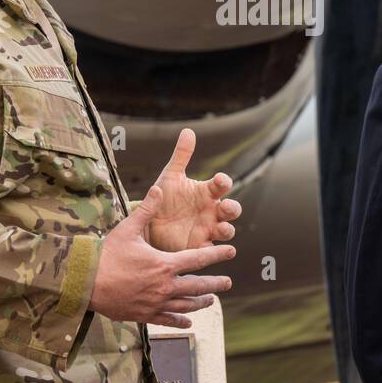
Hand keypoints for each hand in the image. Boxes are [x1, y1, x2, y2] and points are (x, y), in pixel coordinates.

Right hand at [88, 184, 234, 327]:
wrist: (86, 283)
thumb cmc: (107, 254)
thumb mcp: (128, 229)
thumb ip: (147, 210)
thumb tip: (160, 188)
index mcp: (164, 264)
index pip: (198, 259)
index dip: (217, 255)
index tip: (231, 252)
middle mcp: (164, 286)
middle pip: (198, 286)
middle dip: (216, 284)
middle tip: (228, 283)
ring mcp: (156, 303)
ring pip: (186, 305)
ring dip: (200, 303)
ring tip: (211, 300)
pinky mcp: (145, 315)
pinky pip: (167, 320)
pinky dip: (179, 322)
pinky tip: (188, 324)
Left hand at [145, 127, 241, 252]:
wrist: (148, 224)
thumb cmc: (164, 198)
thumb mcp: (171, 176)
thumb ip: (181, 155)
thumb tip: (189, 131)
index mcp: (206, 192)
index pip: (221, 185)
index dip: (223, 182)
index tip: (219, 180)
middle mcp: (212, 210)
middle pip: (232, 210)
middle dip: (232, 209)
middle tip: (224, 207)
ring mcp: (208, 229)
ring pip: (227, 230)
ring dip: (228, 229)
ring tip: (222, 229)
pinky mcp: (200, 246)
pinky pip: (213, 250)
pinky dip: (217, 252)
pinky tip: (215, 251)